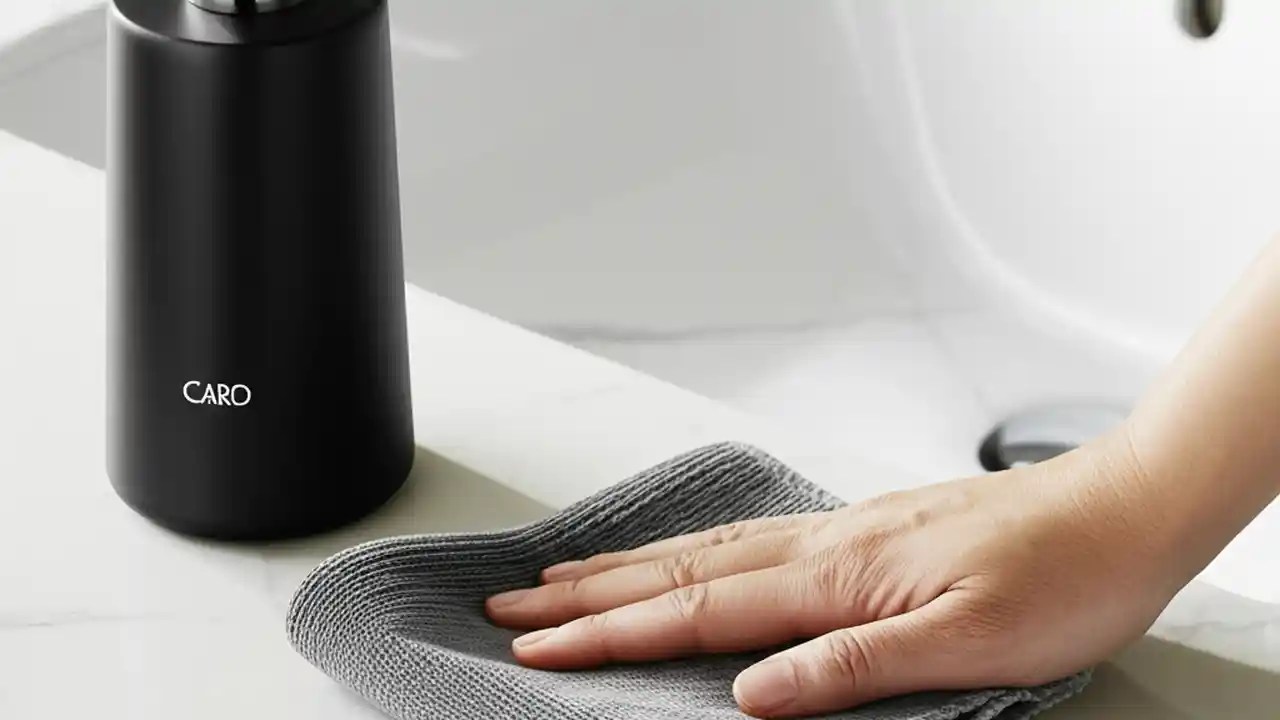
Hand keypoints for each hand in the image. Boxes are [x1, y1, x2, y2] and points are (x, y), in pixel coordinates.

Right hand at [486, 428, 1189, 717]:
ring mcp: (838, 532)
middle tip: (511, 603)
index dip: (609, 631)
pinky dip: (691, 548)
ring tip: (565, 573)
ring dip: (626, 565)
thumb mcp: (970, 641)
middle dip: (586, 592)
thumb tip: (752, 692)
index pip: (697, 611)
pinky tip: (684, 554)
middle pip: (679, 570)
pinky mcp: (860, 532)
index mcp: (837, 576)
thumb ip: (855, 666)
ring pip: (706, 547)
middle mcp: (823, 545)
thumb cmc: (1062, 577)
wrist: (1122, 508)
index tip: (537, 645)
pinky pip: (747, 538)